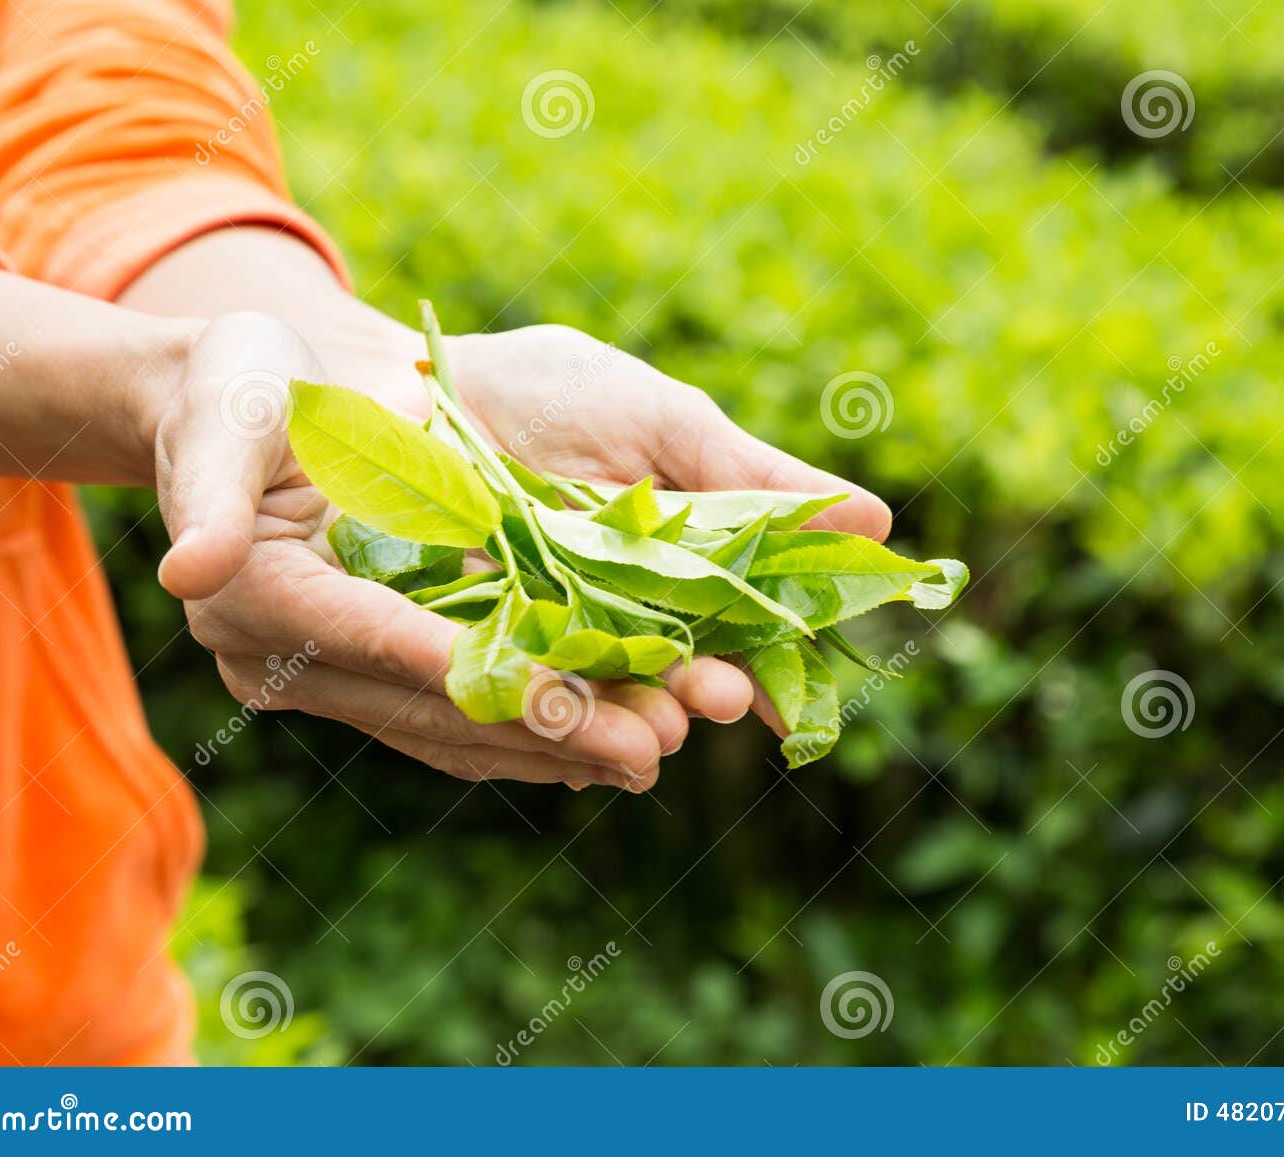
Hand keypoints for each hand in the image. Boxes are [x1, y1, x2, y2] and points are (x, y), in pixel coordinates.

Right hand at [154, 313, 683, 790]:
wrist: (252, 397)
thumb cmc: (243, 386)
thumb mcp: (226, 416)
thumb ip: (212, 492)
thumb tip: (187, 573)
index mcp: (261, 600)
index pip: (383, 645)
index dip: (475, 674)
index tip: (568, 702)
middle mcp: (294, 660)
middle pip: (438, 705)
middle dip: (549, 727)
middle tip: (652, 744)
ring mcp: (341, 674)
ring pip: (463, 725)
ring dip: (562, 740)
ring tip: (658, 744)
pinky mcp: (382, 671)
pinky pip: (464, 714)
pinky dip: (537, 725)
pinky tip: (610, 736)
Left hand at [302, 310, 893, 743]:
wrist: (406, 376)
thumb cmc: (541, 390)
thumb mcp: (662, 422)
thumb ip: (752, 478)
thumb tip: (878, 523)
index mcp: (674, 568)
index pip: (735, 631)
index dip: (766, 664)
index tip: (789, 690)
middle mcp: (613, 617)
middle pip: (666, 673)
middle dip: (694, 690)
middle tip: (719, 699)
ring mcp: (538, 640)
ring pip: (591, 695)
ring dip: (623, 717)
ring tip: (653, 728)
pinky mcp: (461, 653)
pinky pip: (504, 695)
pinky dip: (534, 714)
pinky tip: (565, 734)